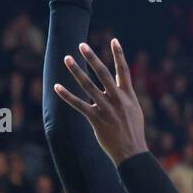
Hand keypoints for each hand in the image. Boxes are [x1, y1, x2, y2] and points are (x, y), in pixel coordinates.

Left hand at [56, 40, 146, 165]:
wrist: (132, 152)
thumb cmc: (133, 132)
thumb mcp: (135, 110)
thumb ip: (126, 96)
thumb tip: (122, 84)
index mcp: (128, 95)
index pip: (123, 70)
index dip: (119, 54)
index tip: (114, 40)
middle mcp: (117, 99)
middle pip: (102, 73)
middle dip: (91, 58)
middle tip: (81, 45)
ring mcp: (106, 109)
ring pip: (88, 86)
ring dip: (76, 71)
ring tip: (67, 58)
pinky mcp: (95, 120)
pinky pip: (78, 105)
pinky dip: (67, 95)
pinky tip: (57, 87)